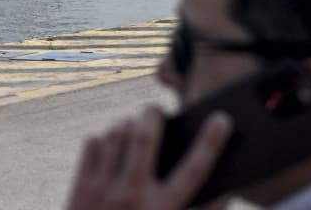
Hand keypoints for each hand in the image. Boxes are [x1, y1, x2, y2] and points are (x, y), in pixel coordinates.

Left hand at [65, 107, 231, 209]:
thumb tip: (228, 190)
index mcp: (163, 209)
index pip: (194, 169)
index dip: (212, 142)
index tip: (222, 119)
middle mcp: (133, 195)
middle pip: (145, 136)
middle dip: (153, 114)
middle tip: (156, 110)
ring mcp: (103, 188)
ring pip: (116, 133)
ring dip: (127, 124)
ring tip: (134, 127)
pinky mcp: (82, 184)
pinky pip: (94, 142)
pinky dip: (105, 138)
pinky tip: (112, 145)